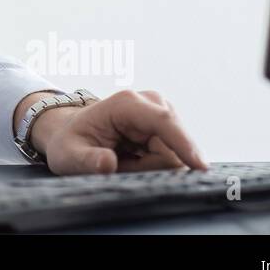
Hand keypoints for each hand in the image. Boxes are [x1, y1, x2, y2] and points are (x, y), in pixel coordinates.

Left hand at [26, 89, 208, 175]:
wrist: (70, 135)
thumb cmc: (70, 142)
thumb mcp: (69, 155)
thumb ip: (88, 161)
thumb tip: (107, 163)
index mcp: (126, 103)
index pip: (164, 122)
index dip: (184, 144)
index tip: (199, 166)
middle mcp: (149, 103)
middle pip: (172, 146)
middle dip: (150, 166)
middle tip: (119, 166)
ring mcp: (160, 114)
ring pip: (173, 154)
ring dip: (149, 166)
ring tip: (123, 162)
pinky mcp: (165, 128)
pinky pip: (171, 157)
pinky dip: (152, 165)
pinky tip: (133, 161)